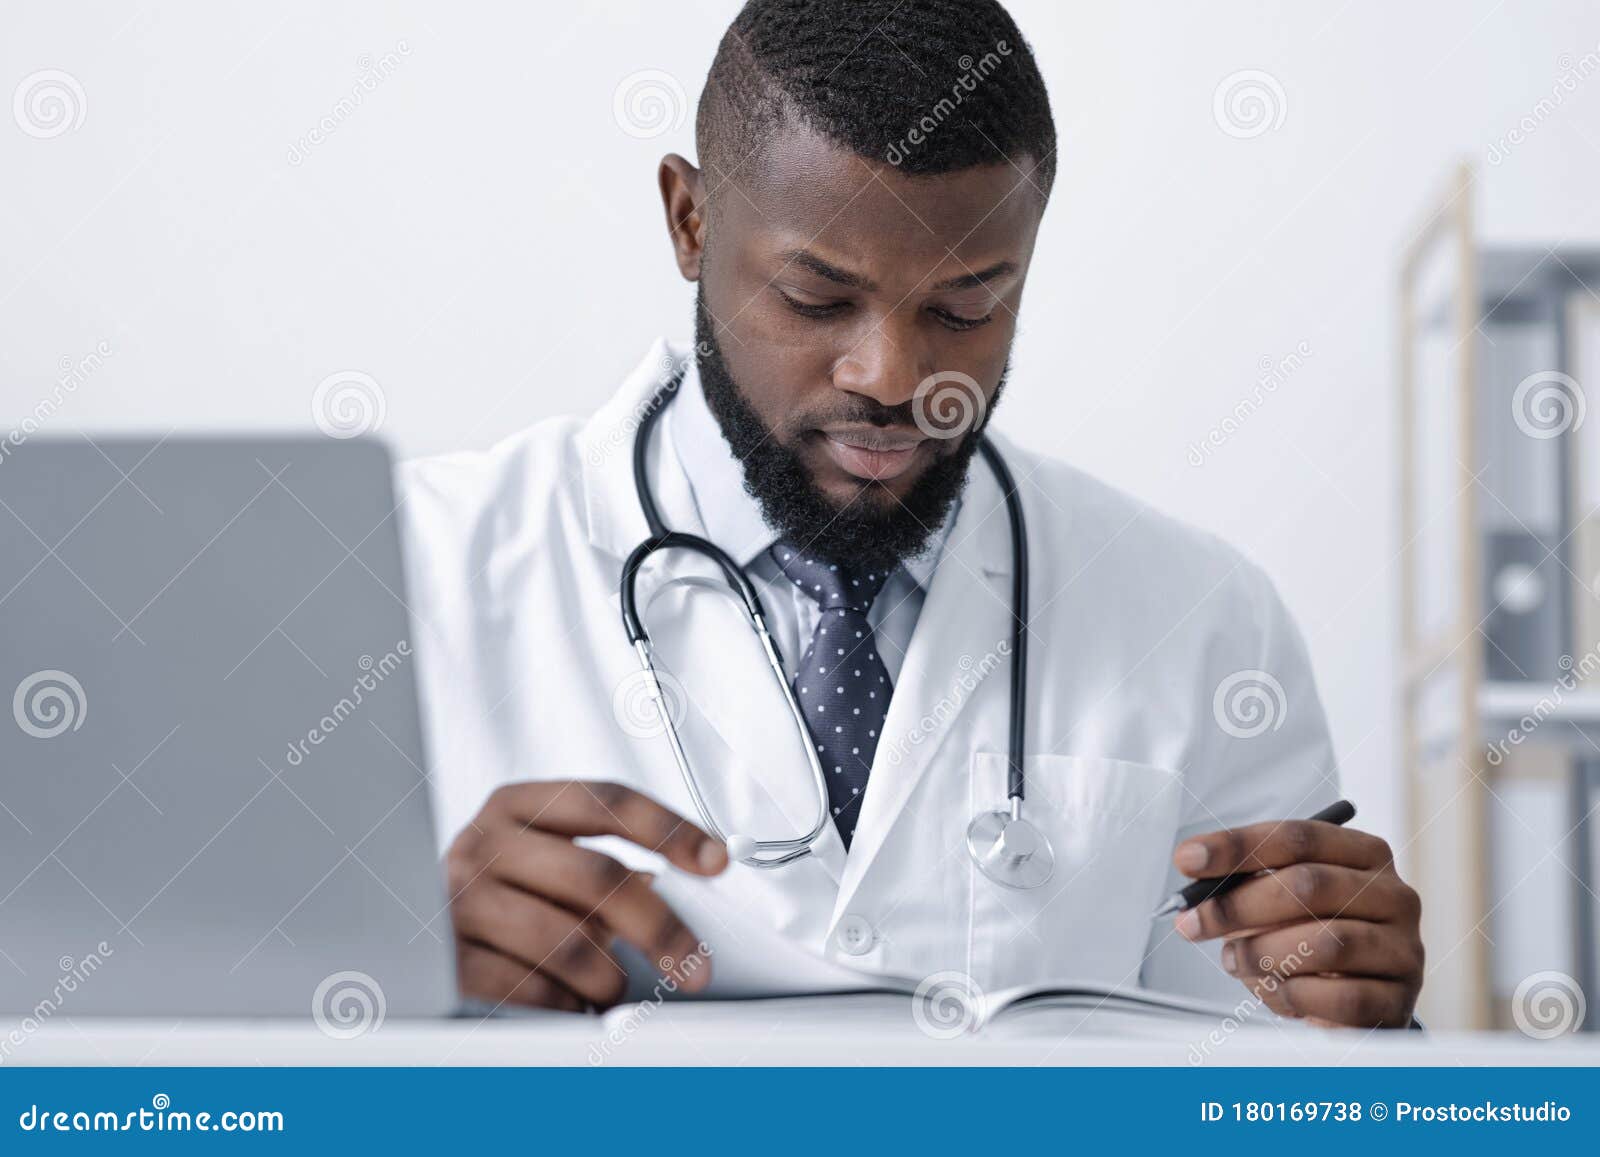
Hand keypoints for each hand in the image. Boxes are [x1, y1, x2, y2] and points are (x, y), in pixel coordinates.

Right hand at [445, 780, 727, 1009]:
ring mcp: (461, 900)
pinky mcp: (449, 960)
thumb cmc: (495, 895)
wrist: (408, 935)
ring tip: (614, 988)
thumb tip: (687, 874)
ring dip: (610, 977)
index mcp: (517, 805)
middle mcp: (485, 843)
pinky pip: (534, 990)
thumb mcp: (543, 859)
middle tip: (696, 965)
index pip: (607, 801)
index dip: (669, 828)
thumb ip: (605, 860)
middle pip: (598, 876)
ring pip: (571, 943)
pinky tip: (573, 1003)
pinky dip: (569, 1005)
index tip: (716, 861)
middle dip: (660, 928)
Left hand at [1170, 819, 1422, 1027]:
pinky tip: (1277, 991)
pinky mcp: (1399, 999)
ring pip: (1325, 942)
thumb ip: (1244, 880)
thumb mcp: (1282, 899)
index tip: (1188, 859)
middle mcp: (1393, 895)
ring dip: (1263, 954)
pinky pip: (1340, 996)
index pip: (1297, 837)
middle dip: (1237, 905)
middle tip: (1193, 923)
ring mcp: (1403, 948)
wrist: (1362, 999)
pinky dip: (1294, 994)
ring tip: (1236, 961)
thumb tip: (1193, 866)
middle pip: (1308, 885)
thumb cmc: (1315, 935)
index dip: (1237, 847)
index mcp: (1364, 854)